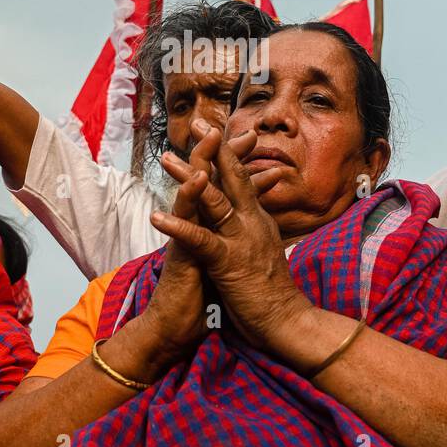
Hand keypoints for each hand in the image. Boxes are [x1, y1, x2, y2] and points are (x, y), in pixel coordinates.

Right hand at [141, 122, 224, 355]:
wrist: (173, 327)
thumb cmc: (197, 296)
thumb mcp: (220, 262)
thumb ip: (227, 241)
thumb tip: (241, 230)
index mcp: (210, 226)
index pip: (226, 188)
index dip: (241, 166)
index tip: (258, 145)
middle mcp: (197, 225)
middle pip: (211, 179)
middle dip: (227, 153)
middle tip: (245, 129)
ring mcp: (186, 235)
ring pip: (193, 191)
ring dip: (203, 161)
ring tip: (213, 134)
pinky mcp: (180, 251)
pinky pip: (185, 220)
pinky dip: (191, 197)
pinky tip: (201, 177)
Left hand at [152, 126, 305, 351]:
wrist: (288, 321)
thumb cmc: (272, 292)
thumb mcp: (264, 250)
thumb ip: (255, 229)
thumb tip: (253, 215)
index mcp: (258, 221)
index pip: (242, 179)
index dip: (228, 155)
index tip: (215, 133)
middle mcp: (252, 222)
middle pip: (232, 177)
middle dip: (213, 149)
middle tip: (198, 124)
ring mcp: (241, 239)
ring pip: (214, 200)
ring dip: (189, 178)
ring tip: (167, 160)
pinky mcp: (228, 261)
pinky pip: (200, 239)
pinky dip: (178, 226)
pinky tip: (158, 216)